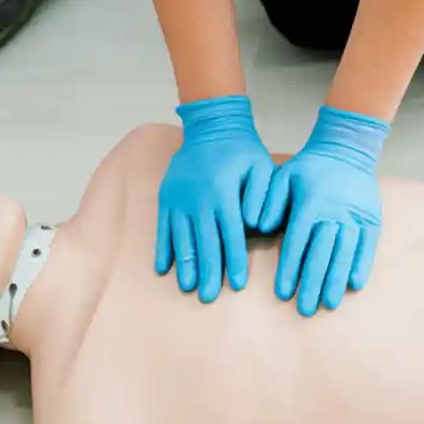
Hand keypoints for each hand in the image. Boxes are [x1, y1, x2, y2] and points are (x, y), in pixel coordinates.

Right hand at [155, 95, 274, 302]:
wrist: (211, 126)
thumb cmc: (242, 151)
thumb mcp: (261, 167)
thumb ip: (261, 196)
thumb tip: (259, 225)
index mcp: (223, 193)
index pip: (231, 234)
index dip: (234, 260)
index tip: (237, 284)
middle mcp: (198, 198)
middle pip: (204, 242)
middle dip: (207, 272)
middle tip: (208, 297)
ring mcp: (179, 199)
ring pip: (182, 238)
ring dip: (184, 265)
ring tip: (187, 288)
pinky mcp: (167, 197)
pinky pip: (163, 227)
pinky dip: (163, 248)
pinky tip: (162, 268)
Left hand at [257, 106, 389, 315]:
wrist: (347, 149)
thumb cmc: (308, 168)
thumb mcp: (283, 176)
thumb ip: (269, 201)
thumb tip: (258, 225)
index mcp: (309, 204)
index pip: (297, 243)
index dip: (290, 269)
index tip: (283, 293)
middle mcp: (334, 212)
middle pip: (322, 254)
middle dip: (312, 283)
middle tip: (305, 309)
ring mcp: (355, 216)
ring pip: (344, 253)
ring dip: (336, 280)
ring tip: (329, 303)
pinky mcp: (372, 219)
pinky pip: (367, 245)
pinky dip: (362, 264)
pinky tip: (355, 284)